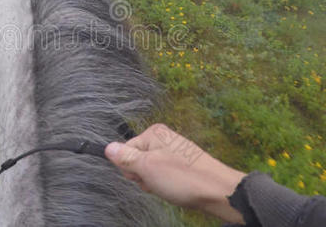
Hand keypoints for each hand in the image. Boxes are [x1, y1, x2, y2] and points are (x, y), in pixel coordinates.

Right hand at [105, 124, 245, 223]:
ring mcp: (173, 151)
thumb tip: (107, 147)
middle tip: (157, 182)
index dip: (131, 168)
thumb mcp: (148, 168)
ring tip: (168, 186)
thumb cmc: (184, 178)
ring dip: (154, 182)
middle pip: (137, 160)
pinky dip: (165, 184)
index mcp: (154, 133)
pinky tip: (175, 188)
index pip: (125, 150)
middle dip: (143, 176)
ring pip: (150, 169)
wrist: (218, 191)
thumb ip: (125, 158)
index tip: (144, 176)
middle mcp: (163, 138)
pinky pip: (163, 174)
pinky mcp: (181, 164)